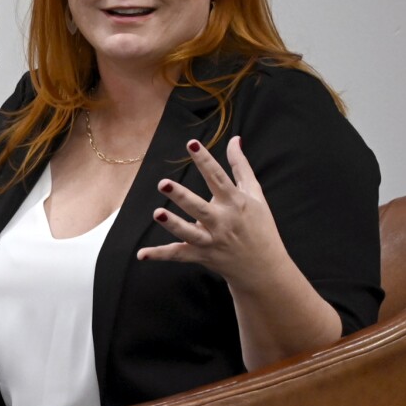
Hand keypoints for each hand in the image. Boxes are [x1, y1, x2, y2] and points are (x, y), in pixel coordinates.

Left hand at [137, 136, 289, 286]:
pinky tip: (141, 254)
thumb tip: (234, 139)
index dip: (205, 161)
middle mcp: (223, 222)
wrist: (264, 266)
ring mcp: (212, 241)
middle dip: (181, 196)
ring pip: (189, 232)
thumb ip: (241, 166)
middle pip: (199, 207)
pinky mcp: (202, 256)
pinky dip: (160, 255)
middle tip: (162, 183)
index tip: (192, 144)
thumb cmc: (259, 225)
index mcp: (236, 203)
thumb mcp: (255, 194)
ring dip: (172, 224)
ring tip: (157, 213)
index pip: (218, 178)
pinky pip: (178, 255)